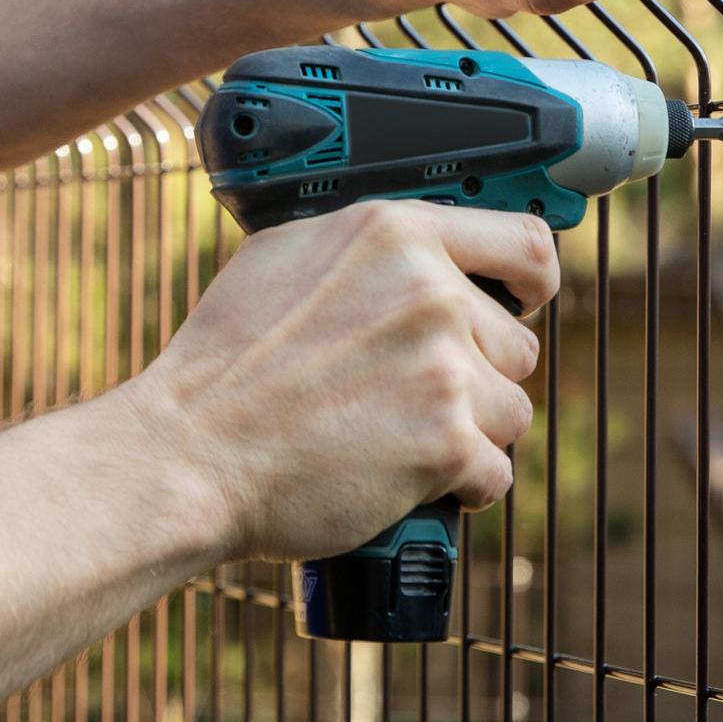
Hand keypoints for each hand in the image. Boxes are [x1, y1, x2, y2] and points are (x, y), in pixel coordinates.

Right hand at [123, 201, 559, 558]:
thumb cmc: (223, 365)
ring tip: (396, 439)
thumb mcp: (287, 257)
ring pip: (510, 411)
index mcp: (394, 234)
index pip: (525, 243)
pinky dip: (459, 487)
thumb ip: (369, 250)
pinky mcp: (445, 444)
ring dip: (467, 435)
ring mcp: (442, 369)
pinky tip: (406, 480)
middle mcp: (430, 292)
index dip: (532, 283)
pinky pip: (494, 472)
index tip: (524, 303)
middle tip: (406, 398)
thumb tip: (420, 253)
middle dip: (475, 378)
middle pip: (516, 345)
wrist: (190, 454)